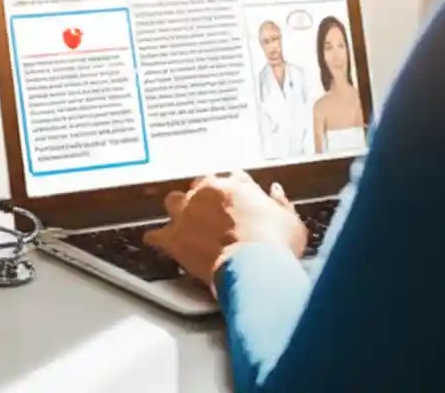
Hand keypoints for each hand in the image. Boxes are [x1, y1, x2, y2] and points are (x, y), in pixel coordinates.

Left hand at [143, 172, 307, 285]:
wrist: (254, 266)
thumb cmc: (276, 243)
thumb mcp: (290, 220)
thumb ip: (280, 203)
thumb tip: (275, 191)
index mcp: (237, 184)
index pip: (232, 178)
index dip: (235, 189)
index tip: (237, 197)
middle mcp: (209, 191)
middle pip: (200, 185)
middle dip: (204, 196)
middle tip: (211, 211)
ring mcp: (188, 212)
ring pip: (174, 201)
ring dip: (178, 209)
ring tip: (182, 219)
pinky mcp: (175, 237)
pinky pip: (157, 235)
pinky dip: (156, 239)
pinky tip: (155, 241)